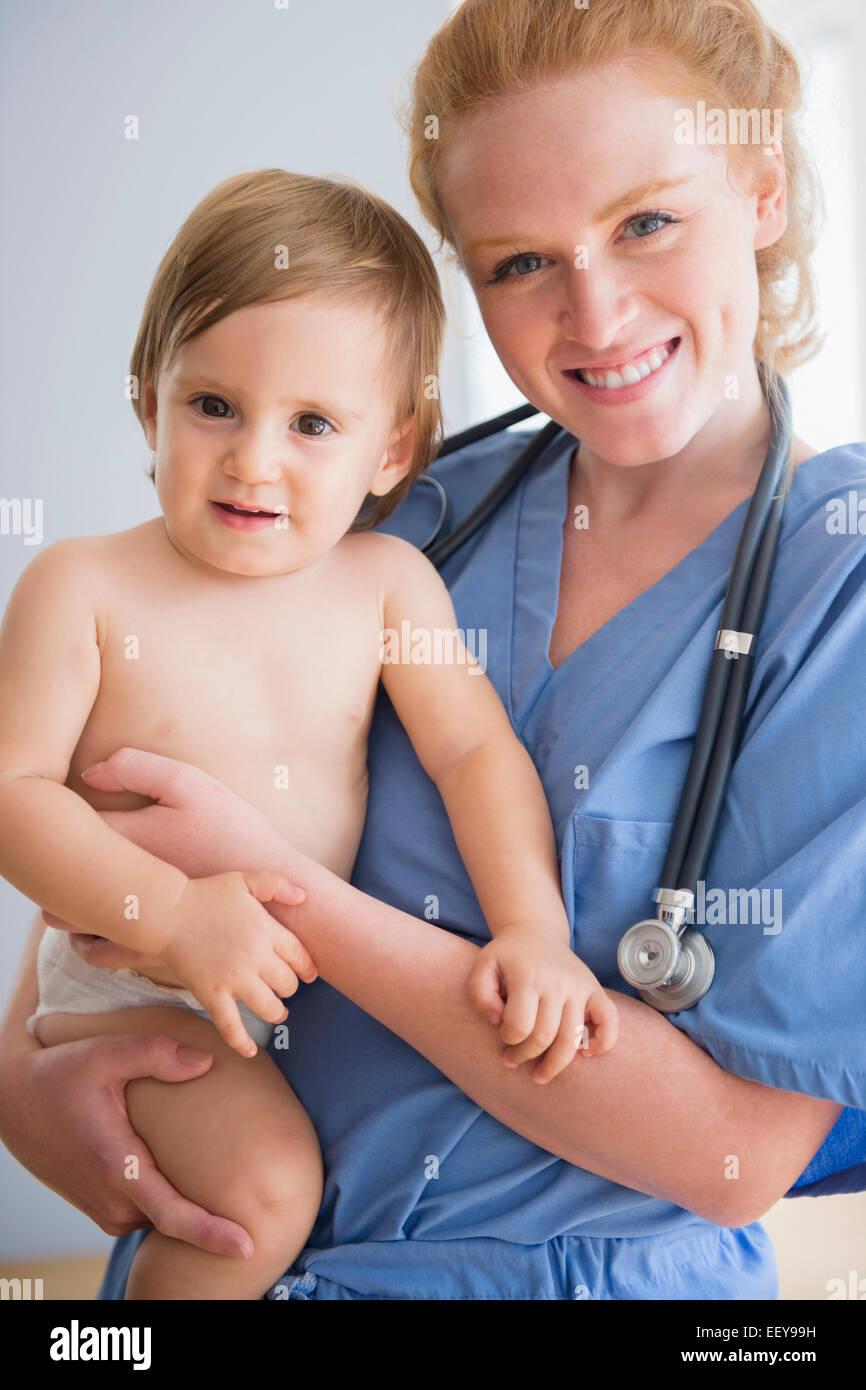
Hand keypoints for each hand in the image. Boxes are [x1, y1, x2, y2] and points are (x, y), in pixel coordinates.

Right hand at [0, 1033, 253, 1258]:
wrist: (13, 1099)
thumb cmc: (59, 1074)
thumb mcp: (106, 1052)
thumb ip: (158, 1055)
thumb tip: (208, 1063)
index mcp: (116, 1166)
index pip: (172, 1214)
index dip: (211, 1233)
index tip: (247, 1246)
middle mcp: (110, 1198)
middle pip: (175, 1216)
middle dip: (212, 1211)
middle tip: (255, 1200)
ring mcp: (103, 1208)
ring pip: (160, 1213)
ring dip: (187, 1201)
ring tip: (222, 1183)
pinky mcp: (101, 1206)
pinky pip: (146, 1209)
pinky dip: (167, 1195)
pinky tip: (181, 1171)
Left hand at [59, 748, 313, 975]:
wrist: (275, 897)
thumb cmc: (236, 835)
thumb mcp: (193, 785)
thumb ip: (137, 769)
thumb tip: (89, 775)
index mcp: (123, 840)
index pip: (67, 825)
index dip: (60, 813)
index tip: (69, 806)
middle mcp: (117, 883)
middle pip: (58, 875)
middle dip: (54, 861)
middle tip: (60, 846)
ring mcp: (129, 919)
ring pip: (68, 917)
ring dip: (63, 901)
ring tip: (75, 883)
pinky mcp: (145, 945)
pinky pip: (97, 949)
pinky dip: (85, 937)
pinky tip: (95, 922)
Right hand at [159, 870, 314, 1058]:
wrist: (167, 912)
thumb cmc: (206, 894)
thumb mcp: (245, 880)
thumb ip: (276, 884)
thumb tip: (304, 895)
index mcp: (267, 930)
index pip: (300, 957)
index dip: (307, 969)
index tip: (308, 975)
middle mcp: (255, 957)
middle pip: (287, 984)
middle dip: (289, 988)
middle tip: (283, 989)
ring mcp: (233, 978)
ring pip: (269, 1007)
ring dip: (277, 1013)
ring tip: (277, 1012)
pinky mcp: (211, 994)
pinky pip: (231, 1026)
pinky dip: (242, 1043)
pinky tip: (251, 1051)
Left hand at [467, 924, 618, 1082]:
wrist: (535, 933)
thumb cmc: (507, 956)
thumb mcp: (482, 966)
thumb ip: (479, 993)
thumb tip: (496, 1020)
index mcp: (528, 977)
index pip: (518, 1026)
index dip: (507, 1039)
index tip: (502, 1035)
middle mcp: (557, 982)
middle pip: (544, 1037)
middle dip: (524, 1056)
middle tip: (511, 1059)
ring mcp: (579, 986)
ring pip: (572, 1039)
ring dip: (555, 1065)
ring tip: (539, 1074)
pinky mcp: (595, 989)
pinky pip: (609, 1021)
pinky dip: (604, 1042)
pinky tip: (586, 1053)